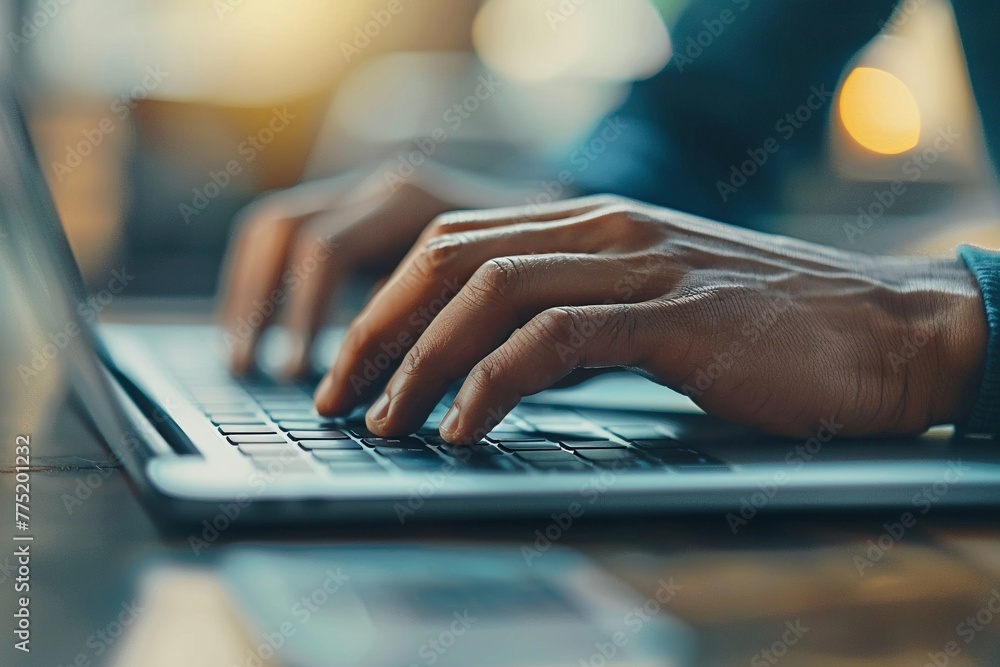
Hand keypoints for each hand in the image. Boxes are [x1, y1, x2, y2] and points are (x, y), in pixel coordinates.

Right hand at [219, 162, 528, 375]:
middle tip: (276, 379)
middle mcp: (387, 188)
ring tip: (246, 362)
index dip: (321, 326)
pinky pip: (288, 237)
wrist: (567, 225)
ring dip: (255, 295)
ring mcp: (369, 194)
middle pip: (300, 236)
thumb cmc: (549, 279)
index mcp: (422, 203)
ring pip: (277, 229)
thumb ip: (465, 337)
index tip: (330, 395)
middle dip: (277, 311)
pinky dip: (268, 285)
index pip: (337, 255)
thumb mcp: (520, 309)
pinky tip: (268, 335)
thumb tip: (412, 394)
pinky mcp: (359, 213)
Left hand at [314, 195, 986, 442]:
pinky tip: (464, 430)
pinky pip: (556, 340)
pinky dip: (494, 383)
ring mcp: (641, 266)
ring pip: (492, 295)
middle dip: (379, 329)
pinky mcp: (674, 315)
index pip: (455, 244)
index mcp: (593, 223)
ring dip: (423, 361)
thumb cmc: (766, 332)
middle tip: (338, 393)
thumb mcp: (654, 310)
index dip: (388, 303)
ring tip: (386, 421)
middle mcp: (605, 229)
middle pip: (452, 260)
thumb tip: (498, 366)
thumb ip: (580, 316)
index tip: (350, 364)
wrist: (884, 332)